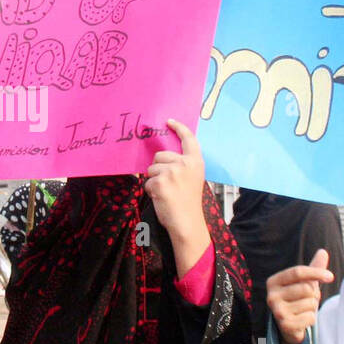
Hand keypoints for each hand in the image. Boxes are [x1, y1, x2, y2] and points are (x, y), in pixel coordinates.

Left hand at [145, 119, 209, 275]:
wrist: (187, 222)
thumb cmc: (188, 203)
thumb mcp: (191, 179)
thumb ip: (182, 166)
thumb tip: (161, 157)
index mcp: (195, 162)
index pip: (188, 139)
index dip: (179, 128)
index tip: (169, 121)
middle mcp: (185, 164)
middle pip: (159, 155)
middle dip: (158, 168)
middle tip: (169, 185)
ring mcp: (172, 172)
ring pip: (151, 169)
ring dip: (154, 181)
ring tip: (166, 193)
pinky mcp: (160, 182)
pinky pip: (147, 182)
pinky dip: (151, 191)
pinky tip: (161, 198)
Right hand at [266, 249, 334, 343]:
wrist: (288, 326)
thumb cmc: (297, 300)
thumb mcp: (303, 283)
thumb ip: (313, 268)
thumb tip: (323, 252)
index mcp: (274, 281)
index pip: (297, 272)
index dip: (316, 272)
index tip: (330, 276)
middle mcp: (272, 296)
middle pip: (306, 288)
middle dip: (313, 295)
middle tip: (307, 300)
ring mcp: (277, 311)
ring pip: (310, 303)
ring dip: (312, 308)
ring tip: (303, 310)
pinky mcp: (285, 325)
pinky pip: (310, 317)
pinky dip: (311, 319)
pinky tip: (303, 320)